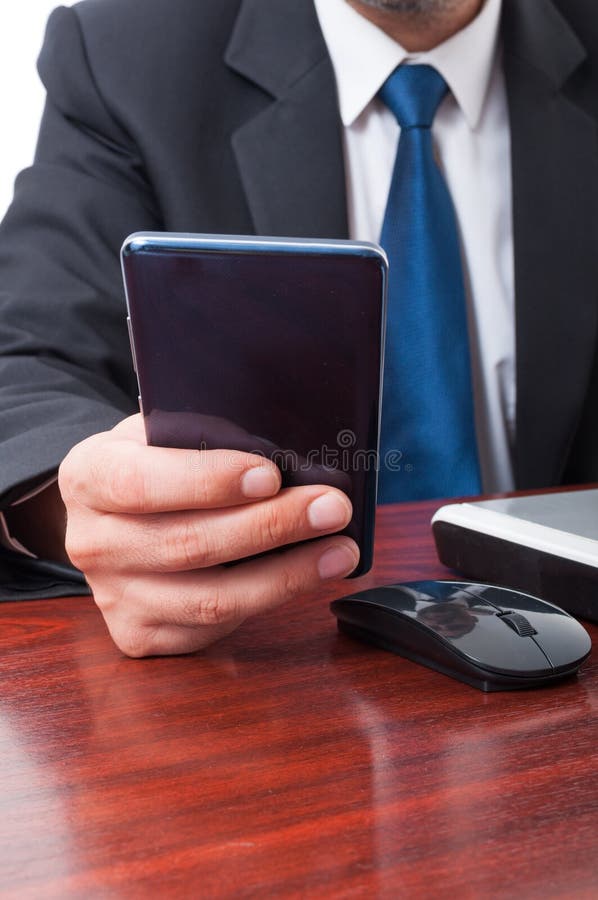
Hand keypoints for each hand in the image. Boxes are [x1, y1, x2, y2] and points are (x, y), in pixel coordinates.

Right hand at [58, 415, 358, 656]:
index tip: (271, 474)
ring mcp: (112, 597)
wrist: (111, 518)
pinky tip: (309, 574)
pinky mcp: (139, 634)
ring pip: (210, 598)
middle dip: (272, 526)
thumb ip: (203, 437)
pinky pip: (214, 628)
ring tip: (339, 548)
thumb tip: (285, 456)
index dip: (208, 481)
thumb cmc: (152, 464)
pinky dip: (271, 601)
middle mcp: (91, 543)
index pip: (143, 482)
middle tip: (332, 507)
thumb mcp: (161, 433)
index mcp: (89, 477)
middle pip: (188, 545)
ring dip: (287, 574)